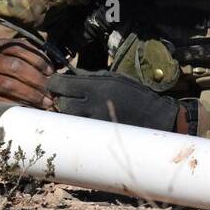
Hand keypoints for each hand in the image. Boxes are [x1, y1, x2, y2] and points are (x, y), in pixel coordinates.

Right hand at [0, 40, 54, 117]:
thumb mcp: (9, 57)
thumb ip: (30, 57)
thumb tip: (59, 67)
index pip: (19, 48)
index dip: (38, 60)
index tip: (51, 71)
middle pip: (15, 67)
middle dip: (37, 79)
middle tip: (51, 90)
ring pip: (10, 85)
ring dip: (31, 94)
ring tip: (45, 102)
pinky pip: (1, 101)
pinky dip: (19, 105)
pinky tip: (30, 109)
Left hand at [47, 69, 179, 130]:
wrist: (155, 116)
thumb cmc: (133, 93)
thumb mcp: (112, 77)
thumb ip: (88, 76)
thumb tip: (65, 74)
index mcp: (96, 86)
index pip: (61, 85)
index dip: (54, 84)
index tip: (55, 84)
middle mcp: (94, 104)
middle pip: (62, 103)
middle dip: (60, 100)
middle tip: (65, 98)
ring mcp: (95, 122)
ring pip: (69, 118)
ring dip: (67, 114)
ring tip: (75, 109)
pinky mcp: (99, 135)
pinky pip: (79, 130)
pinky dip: (77, 125)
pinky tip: (82, 121)